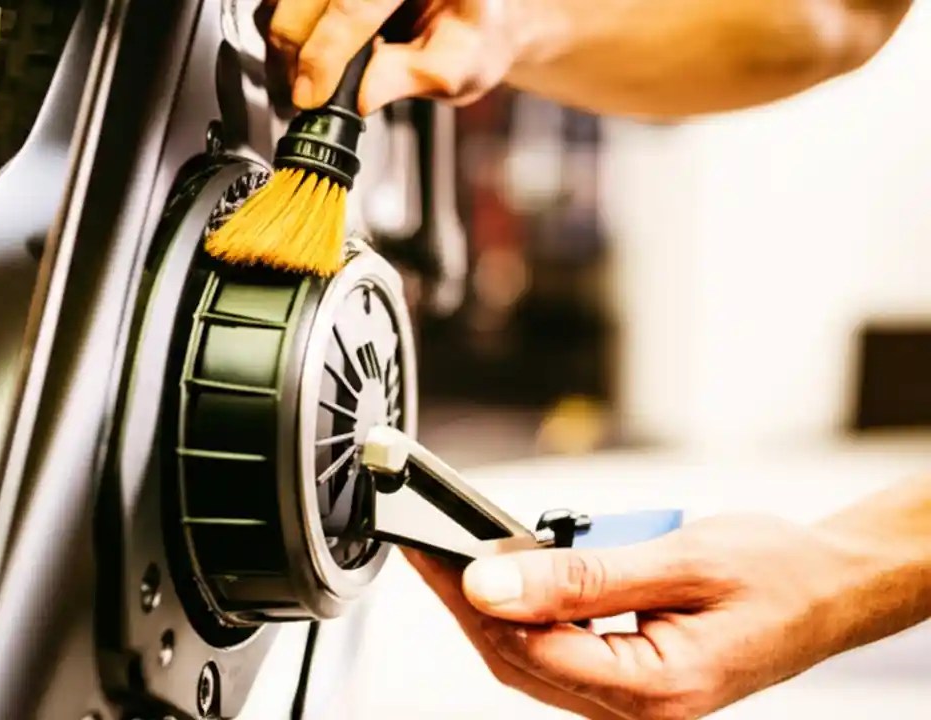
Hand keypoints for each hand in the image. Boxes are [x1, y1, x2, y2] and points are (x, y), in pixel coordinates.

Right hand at [259, 0, 512, 114]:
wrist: (476, 16)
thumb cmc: (475, 35)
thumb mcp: (459, 66)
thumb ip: (409, 77)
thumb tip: (360, 97)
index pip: (354, 3)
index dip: (326, 53)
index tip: (310, 96)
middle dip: (297, 50)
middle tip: (302, 96)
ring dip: (284, 40)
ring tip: (302, 80)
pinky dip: (284, 29)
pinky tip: (303, 58)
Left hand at [405, 513, 916, 719]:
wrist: (832, 588)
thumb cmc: (777, 573)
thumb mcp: (678, 560)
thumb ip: (581, 577)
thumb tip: (493, 583)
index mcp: (655, 690)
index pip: (529, 648)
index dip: (471, 599)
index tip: (433, 550)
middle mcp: (638, 711)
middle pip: (518, 660)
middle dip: (466, 604)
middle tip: (427, 548)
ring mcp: (634, 704)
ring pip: (531, 661)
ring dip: (492, 611)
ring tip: (456, 557)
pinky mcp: (631, 685)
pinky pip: (559, 656)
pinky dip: (529, 617)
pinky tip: (512, 582)